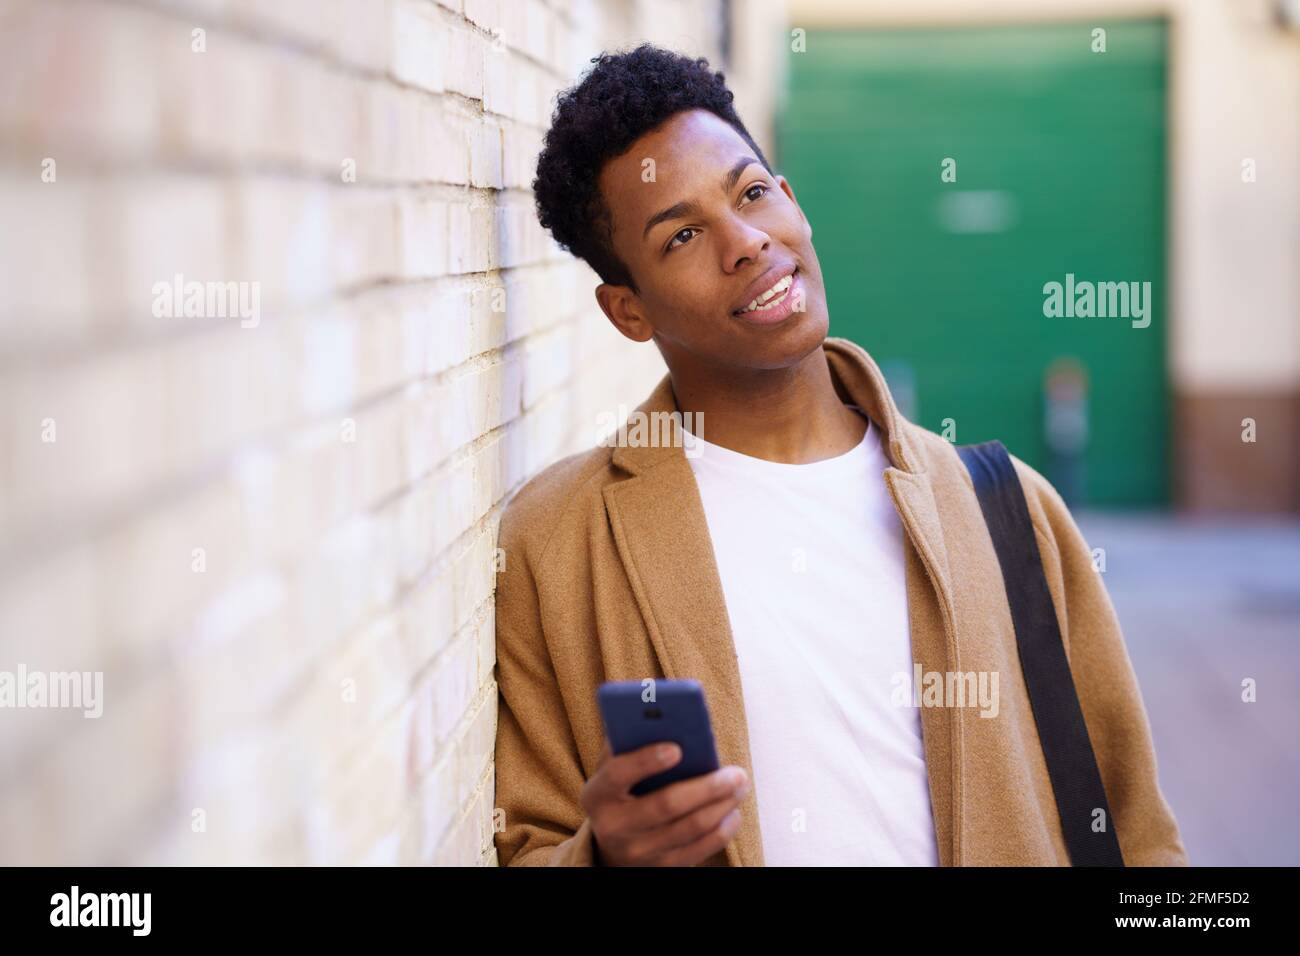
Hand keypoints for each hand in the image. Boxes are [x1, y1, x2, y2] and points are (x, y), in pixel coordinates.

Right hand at [582, 739, 748, 865]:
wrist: (613, 847)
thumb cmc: (620, 791)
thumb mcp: (611, 769)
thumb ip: (628, 740)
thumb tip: (658, 707)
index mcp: (598, 794)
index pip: (619, 774)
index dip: (646, 760)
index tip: (677, 747)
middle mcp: (614, 826)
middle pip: (666, 805)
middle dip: (706, 787)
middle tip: (736, 771)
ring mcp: (639, 851)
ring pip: (689, 828)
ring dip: (721, 804)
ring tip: (740, 784)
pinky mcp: (663, 867)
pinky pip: (699, 849)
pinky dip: (722, 829)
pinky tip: (733, 810)